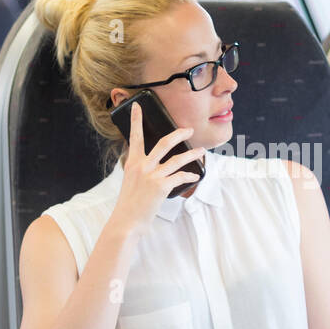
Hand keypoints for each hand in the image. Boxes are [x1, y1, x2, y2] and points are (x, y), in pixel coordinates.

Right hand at [107, 102, 203, 235]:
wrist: (127, 221)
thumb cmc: (129, 203)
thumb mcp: (130, 181)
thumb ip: (139, 169)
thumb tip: (149, 162)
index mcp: (133, 163)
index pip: (135, 137)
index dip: (136, 120)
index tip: (138, 107)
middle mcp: (142, 166)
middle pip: (164, 143)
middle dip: (179, 134)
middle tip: (189, 129)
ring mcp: (152, 176)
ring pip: (177, 159)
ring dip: (192, 154)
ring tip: (202, 151)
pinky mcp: (161, 186)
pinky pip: (180, 177)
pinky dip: (189, 176)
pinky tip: (194, 177)